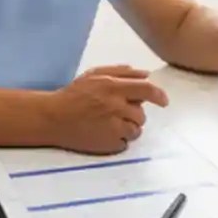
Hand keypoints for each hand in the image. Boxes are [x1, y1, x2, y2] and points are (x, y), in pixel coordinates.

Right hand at [45, 65, 168, 154]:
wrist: (53, 118)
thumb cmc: (73, 94)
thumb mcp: (95, 75)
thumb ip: (121, 72)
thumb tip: (145, 74)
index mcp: (113, 87)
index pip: (146, 90)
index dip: (159, 96)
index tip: (164, 102)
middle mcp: (116, 107)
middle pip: (141, 114)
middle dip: (133, 114)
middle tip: (116, 112)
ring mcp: (113, 127)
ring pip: (135, 130)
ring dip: (127, 128)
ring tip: (108, 124)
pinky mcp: (109, 144)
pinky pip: (125, 143)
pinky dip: (118, 140)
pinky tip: (103, 134)